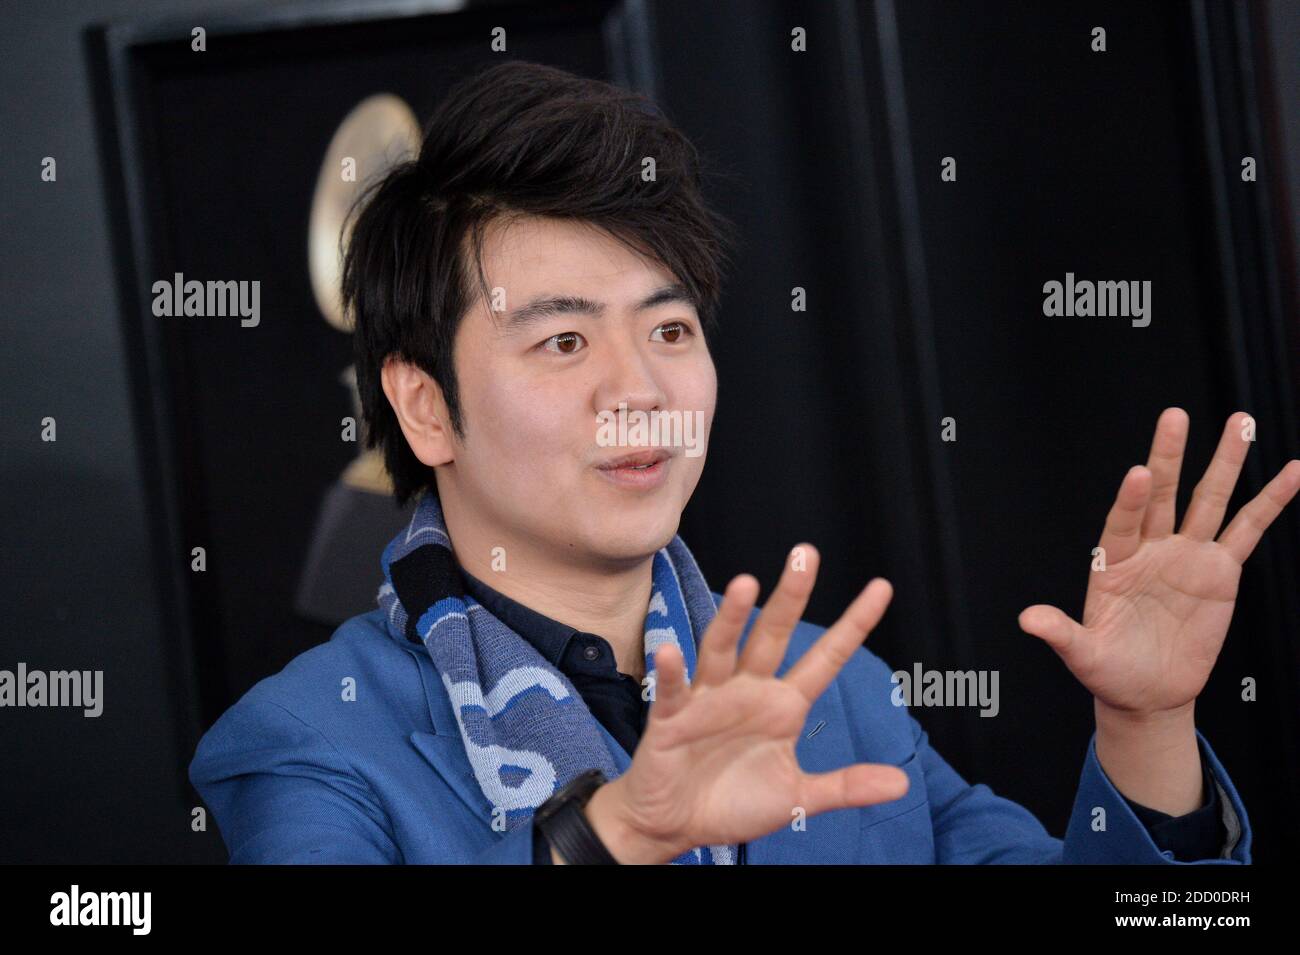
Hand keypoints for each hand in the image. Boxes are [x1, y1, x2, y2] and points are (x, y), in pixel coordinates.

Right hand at [582, 544, 909, 862]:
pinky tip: (672, 651)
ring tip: (748, 584)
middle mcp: (749, 691)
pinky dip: (673, 671)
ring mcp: (709, 700)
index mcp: (784, 706)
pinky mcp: (672, 719)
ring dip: (733, 618)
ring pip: (723, 649)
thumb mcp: (797, 798)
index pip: (826, 658)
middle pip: (772, 635)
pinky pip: (674, 691)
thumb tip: (903, 784)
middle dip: (790, 597)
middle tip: (807, 554)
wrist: (675, 825)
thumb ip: (845, 786)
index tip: (882, 587)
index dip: (853, 624)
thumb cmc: (733, 802)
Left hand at [1018, 408, 1299, 717]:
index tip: (1139, 472)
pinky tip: (1291, 472)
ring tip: (1240, 420)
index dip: (1131, 499)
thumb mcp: (1083, 654)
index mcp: (1113, 562)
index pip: (1122, 523)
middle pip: (1162, 495)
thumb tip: (1027, 620)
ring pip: (1208, 500)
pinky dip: (1271, 500)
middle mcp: (1150, 549)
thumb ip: (1060, 633)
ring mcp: (1186, 555)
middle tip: (1175, 417)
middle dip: (1169, 456)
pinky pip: (1248, 530)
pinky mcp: (1220, 571)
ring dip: (1225, 462)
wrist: (1148, 693)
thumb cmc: (1110, 671)